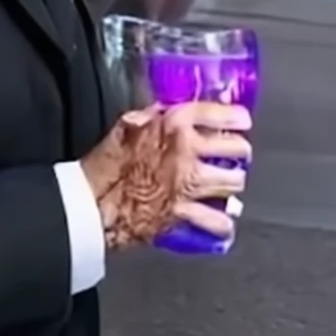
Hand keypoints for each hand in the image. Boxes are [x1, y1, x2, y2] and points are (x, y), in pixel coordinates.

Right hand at [80, 102, 251, 249]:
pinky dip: (222, 223)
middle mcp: (188, 152)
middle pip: (236, 148)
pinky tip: (222, 221)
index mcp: (173, 125)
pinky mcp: (185, 213)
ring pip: (234, 182)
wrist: (93, 201)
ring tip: (229, 182)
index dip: (235, 116)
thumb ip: (152, 116)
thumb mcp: (127, 125)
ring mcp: (189, 184)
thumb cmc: (105, 162)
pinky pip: (217, 222)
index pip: (218, 113)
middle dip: (240, 150)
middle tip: (237, 152)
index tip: (242, 120)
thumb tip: (164, 112)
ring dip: (233, 182)